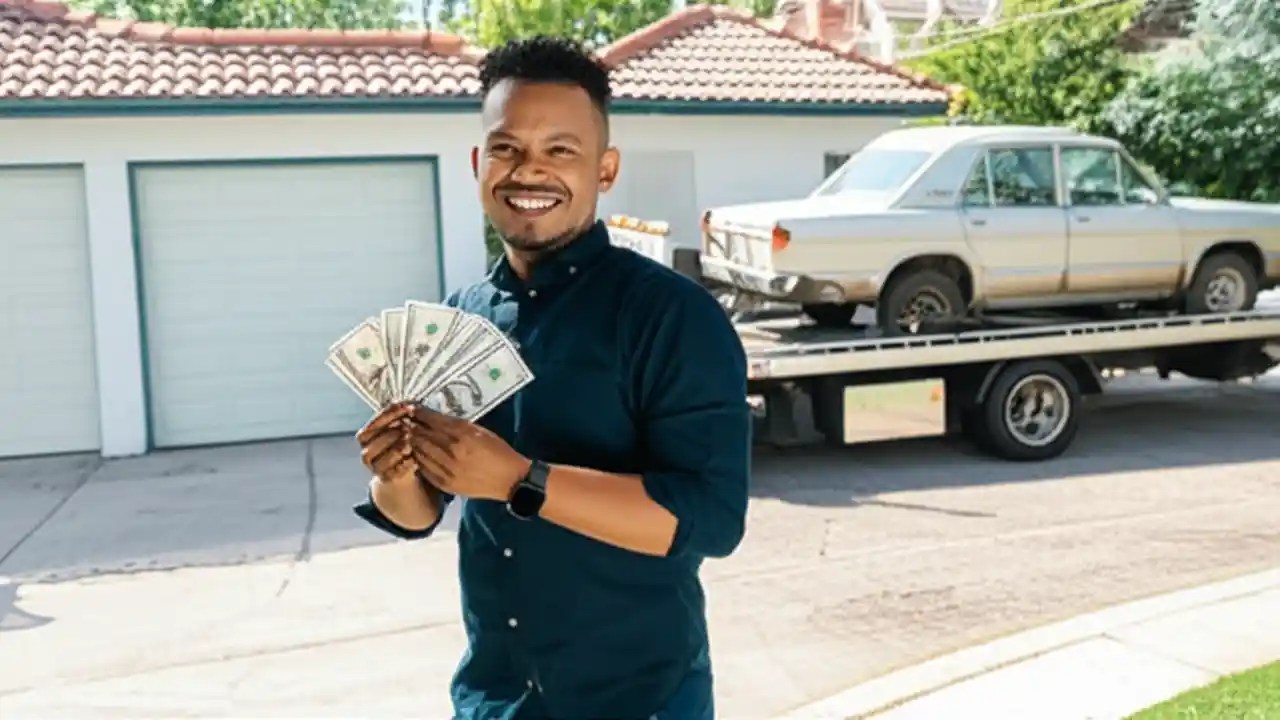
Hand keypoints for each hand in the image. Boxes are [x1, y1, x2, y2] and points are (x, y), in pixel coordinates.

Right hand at [357, 402, 415, 484]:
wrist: (402, 470)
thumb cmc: (402, 441)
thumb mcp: (400, 426)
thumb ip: (402, 415)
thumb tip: (411, 403)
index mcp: (366, 436)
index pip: (373, 424)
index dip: (388, 415)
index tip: (405, 408)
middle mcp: (366, 452)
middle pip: (374, 442)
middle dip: (391, 434)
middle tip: (407, 429)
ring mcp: (374, 467)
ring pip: (381, 459)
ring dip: (396, 451)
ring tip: (409, 446)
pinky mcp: (385, 479)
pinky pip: (392, 474)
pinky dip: (404, 467)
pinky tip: (414, 461)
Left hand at [406, 405, 530, 501]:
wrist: (510, 480)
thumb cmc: (499, 452)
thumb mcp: (481, 431)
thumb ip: (458, 425)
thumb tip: (436, 419)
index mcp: (462, 434)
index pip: (432, 420)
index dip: (419, 413)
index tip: (411, 408)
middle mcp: (451, 450)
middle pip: (421, 435)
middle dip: (411, 426)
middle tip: (404, 421)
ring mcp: (446, 469)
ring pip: (418, 452)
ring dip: (411, 443)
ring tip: (406, 436)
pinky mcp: (444, 483)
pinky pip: (423, 468)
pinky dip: (417, 459)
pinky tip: (415, 454)